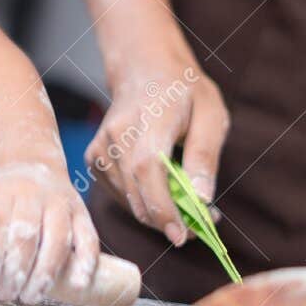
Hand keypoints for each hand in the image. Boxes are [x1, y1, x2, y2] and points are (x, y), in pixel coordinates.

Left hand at [0, 163, 100, 304]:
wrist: (35, 164)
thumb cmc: (8, 198)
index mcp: (4, 193)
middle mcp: (33, 195)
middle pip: (27, 234)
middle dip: (16, 271)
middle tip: (7, 295)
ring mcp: (61, 202)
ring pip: (57, 239)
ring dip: (44, 274)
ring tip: (31, 297)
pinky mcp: (82, 212)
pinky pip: (88, 238)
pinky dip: (85, 262)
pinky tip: (78, 284)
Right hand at [85, 50, 227, 245]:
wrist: (144, 70)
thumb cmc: (184, 91)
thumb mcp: (211, 114)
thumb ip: (205, 155)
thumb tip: (202, 199)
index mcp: (151, 118)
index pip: (148, 170)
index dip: (164, 208)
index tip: (182, 236)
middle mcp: (117, 133)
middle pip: (137, 193)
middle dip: (168, 220)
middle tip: (199, 226)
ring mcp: (101, 146)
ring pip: (129, 200)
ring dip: (157, 214)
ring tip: (186, 205)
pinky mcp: (94, 158)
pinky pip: (119, 194)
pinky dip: (141, 202)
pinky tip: (160, 190)